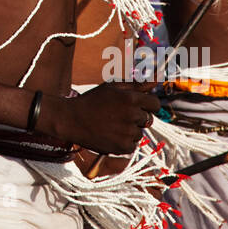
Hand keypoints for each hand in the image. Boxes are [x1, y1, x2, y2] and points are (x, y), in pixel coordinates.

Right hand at [39, 82, 158, 154]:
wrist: (71, 120)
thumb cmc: (92, 101)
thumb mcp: (112, 88)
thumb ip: (136, 85)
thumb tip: (156, 82)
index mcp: (130, 98)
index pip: (155, 104)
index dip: (148, 105)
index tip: (141, 107)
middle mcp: (131, 115)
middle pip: (148, 119)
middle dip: (137, 118)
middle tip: (119, 115)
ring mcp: (127, 132)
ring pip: (139, 133)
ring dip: (129, 130)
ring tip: (111, 125)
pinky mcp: (122, 147)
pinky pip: (132, 145)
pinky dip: (123, 142)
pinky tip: (110, 134)